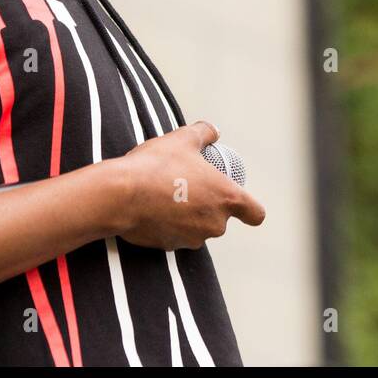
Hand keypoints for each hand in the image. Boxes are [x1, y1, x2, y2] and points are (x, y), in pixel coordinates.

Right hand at [113, 121, 265, 250]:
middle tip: (187, 185)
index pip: (255, 213)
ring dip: (187, 216)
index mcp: (226, 198)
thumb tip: (213, 131)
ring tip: (167, 195)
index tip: (241, 203)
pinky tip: (153, 208)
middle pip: (221, 218)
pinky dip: (168, 225)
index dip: (250, 209)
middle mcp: (215, 223)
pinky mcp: (171, 247)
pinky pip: (175, 235)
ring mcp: (193, 238)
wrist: (122, 194)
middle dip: (207, 205)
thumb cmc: (156, 166)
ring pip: (197, 228)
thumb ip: (204, 133)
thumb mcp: (182, 139)